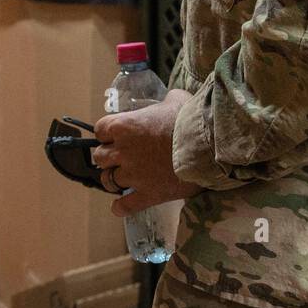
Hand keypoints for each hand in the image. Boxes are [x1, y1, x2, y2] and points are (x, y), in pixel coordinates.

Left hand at [92, 89, 201, 214]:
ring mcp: (134, 175)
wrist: (207, 146)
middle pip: (100, 157)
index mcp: (125, 126)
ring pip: (108, 181)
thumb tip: (169, 101)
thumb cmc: (189, 119)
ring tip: (121, 180)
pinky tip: (120, 206)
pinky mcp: (147, 194)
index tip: (116, 136)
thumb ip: (165, 101)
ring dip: (113, 180)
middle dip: (108, 157)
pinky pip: (125, 206)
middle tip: (120, 158)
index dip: (107, 133)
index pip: (100, 129)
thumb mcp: (176, 99)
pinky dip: (120, 207)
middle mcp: (124, 151)